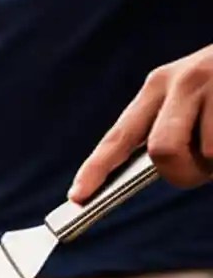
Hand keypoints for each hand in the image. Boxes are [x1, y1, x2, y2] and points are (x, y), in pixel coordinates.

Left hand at [70, 44, 212, 201]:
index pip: (120, 134)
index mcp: (159, 85)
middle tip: (201, 171)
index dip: (96, 168)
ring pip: (205, 154)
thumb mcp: (193, 94)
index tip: (77, 196)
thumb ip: (169, 127)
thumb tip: (160, 169)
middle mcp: (183, 80)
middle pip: (162, 151)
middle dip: (182, 173)